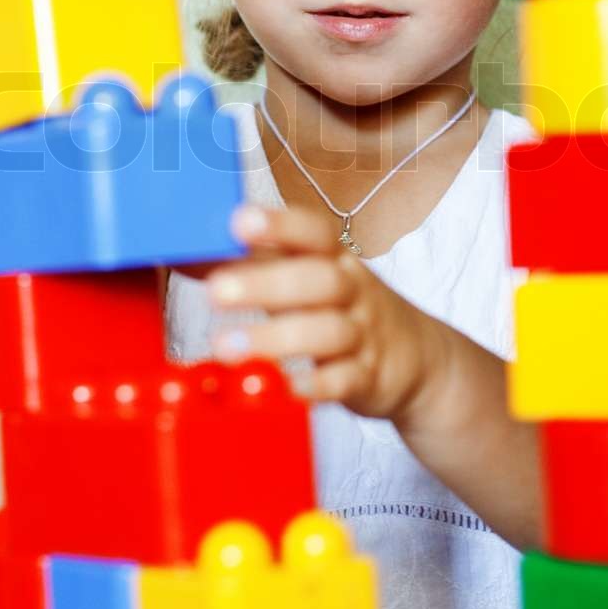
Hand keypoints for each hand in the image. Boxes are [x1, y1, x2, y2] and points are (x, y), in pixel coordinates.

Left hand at [204, 203, 446, 420]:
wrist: (419, 360)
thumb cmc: (344, 310)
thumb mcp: (308, 279)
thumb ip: (255, 265)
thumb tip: (189, 250)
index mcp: (334, 259)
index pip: (313, 232)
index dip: (279, 224)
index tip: (239, 221)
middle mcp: (351, 291)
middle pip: (317, 279)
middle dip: (265, 284)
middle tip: (216, 291)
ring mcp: (362, 335)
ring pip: (327, 331)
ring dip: (276, 338)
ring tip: (226, 346)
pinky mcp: (367, 378)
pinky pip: (343, 380)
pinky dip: (315, 384)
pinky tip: (284, 387)